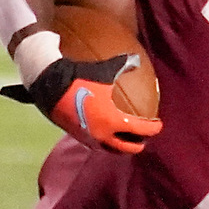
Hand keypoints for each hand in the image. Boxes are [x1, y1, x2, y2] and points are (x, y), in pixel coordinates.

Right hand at [2, 55, 161, 153]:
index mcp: (113, 121)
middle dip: (138, 144)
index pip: (140, 130)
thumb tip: (137, 60)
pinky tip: (105, 133)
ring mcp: (88, 138)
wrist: (50, 84)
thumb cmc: (80, 77)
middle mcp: (102, 134)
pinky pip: (96, 143)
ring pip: (110, 149)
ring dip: (120, 147)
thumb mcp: (104, 70)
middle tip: (144, 138)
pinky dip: (105, 141)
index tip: (158, 125)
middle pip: (126, 148)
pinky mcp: (77, 136)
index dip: (153, 128)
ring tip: (125, 140)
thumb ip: (123, 65)